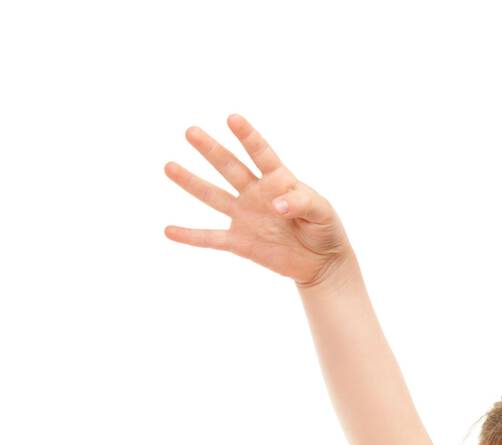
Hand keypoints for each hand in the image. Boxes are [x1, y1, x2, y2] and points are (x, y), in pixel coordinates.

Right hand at [164, 114, 352, 288]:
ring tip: (169, 166)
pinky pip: (211, 238)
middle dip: (211, 150)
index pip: (261, 153)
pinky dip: (190, 236)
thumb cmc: (324, 229)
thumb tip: (277, 205)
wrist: (321, 261)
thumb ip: (302, 202)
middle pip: (229, 167)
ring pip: (213, 196)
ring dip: (191, 182)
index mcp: (278, 179)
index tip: (233, 119)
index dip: (248, 137)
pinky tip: (169, 230)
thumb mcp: (322, 212)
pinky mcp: (240, 242)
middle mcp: (255, 192)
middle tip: (190, 131)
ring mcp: (245, 215)